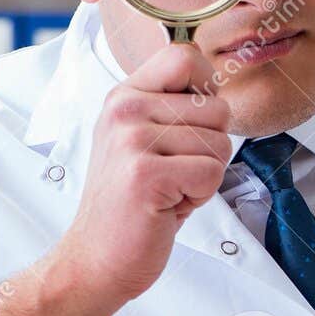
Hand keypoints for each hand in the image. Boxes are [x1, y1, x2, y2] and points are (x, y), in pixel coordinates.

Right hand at [0, 41, 230, 315]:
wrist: (96, 259)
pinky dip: (199, 196)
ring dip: (204, 176)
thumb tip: (218, 85)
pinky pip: (211, 173)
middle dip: (210, 149)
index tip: (186, 128)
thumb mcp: (143, 142)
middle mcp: (125, 110)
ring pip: (219, 143)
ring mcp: (132, 140)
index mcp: (125, 96)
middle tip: (172, 174)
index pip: (186, 56)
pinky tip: (167, 205)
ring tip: (167, 190)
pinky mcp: (145, 173)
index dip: (206, 93)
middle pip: (217, 108)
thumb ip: (173, 109)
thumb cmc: (130, 204)